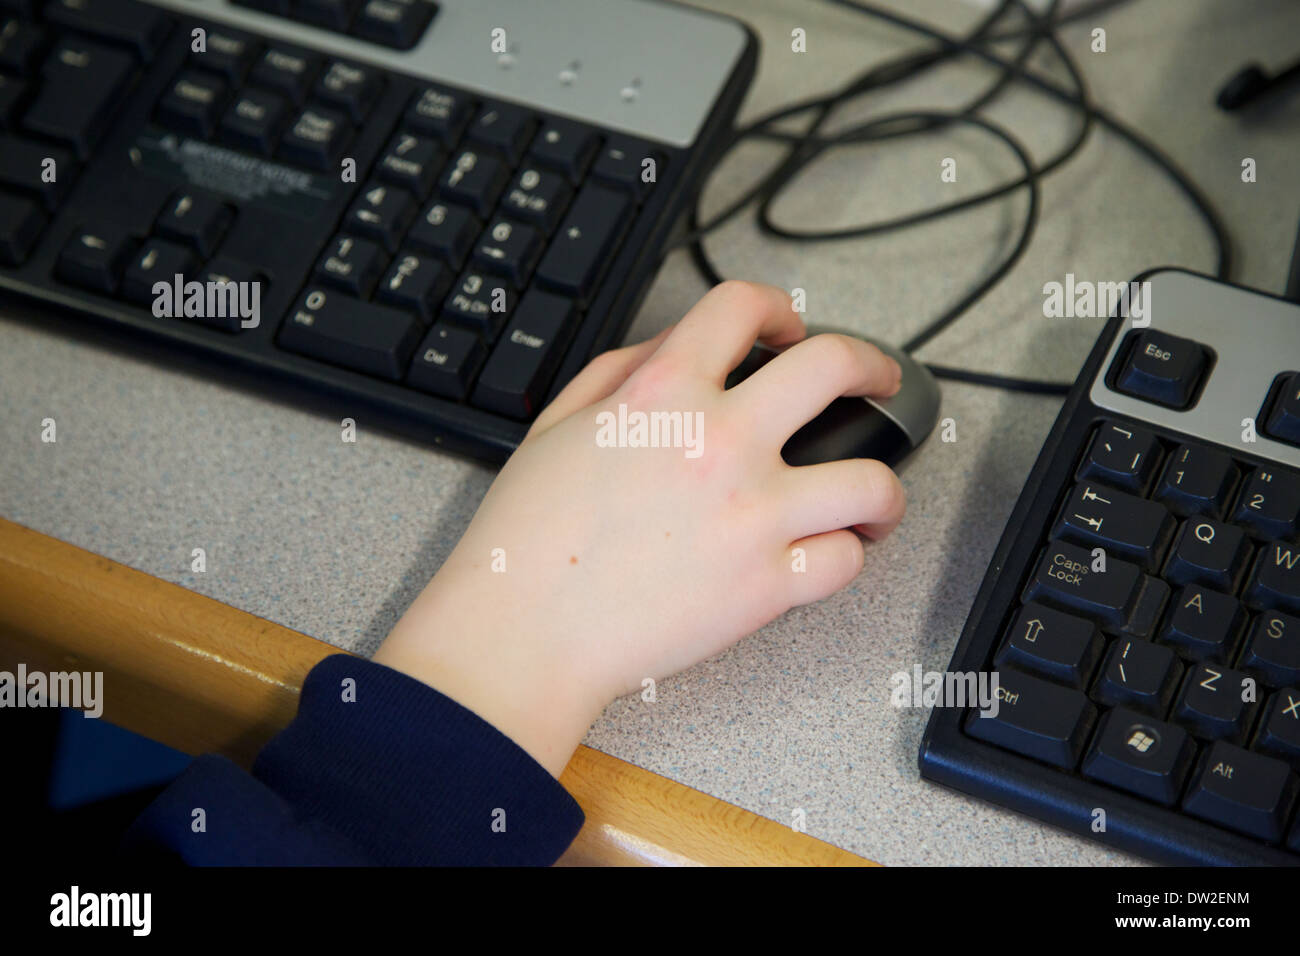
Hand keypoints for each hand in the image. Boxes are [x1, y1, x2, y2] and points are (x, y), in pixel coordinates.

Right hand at [374, 281, 905, 775]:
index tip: (788, 327)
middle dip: (870, 365)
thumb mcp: (559, 425)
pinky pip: (843, 560)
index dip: (778, 306)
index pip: (743, 307)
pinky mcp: (766, 586)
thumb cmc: (529, 539)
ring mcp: (752, 515)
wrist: (525, 631)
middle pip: (834, 368)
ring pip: (870, 480)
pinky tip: (829, 552)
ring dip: (882, 485)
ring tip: (875, 495)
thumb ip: (624, 371)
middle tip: (876, 380)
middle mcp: (719, 442)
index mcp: (662, 393)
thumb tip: (679, 347)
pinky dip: (843, 556)